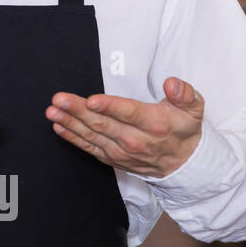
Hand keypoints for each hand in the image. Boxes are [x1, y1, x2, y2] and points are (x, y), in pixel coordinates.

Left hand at [45, 76, 204, 177]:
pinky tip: (58, 127)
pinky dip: (73, 138)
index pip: (129, 113)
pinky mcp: (112, 158)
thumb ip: (184, 94)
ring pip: (92, 136)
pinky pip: (89, 148)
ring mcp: (122, 152)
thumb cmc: (184, 129)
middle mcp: (136, 140)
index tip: (91, 100)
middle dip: (78, 111)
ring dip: (69, 123)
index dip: (109, 107)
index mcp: (154, 124)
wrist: (184, 163)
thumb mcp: (193, 108)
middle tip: (58, 100)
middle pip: (103, 124)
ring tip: (52, 112)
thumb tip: (172, 83)